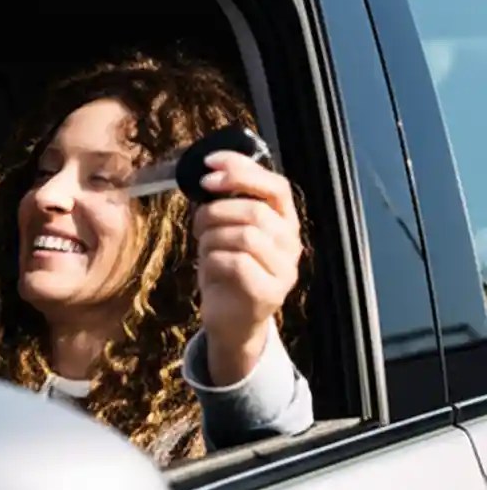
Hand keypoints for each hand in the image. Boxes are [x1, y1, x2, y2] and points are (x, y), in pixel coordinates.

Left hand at [192, 151, 302, 384]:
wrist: (230, 321)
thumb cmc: (225, 270)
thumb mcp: (225, 230)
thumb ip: (226, 203)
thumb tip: (210, 172)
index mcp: (284, 221)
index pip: (275, 185)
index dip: (241, 170)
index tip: (208, 168)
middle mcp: (291, 243)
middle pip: (255, 211)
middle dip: (216, 211)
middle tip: (198, 224)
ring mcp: (284, 270)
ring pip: (245, 235)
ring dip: (212, 238)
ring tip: (205, 248)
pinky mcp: (269, 293)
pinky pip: (236, 263)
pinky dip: (213, 261)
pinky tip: (210, 269)